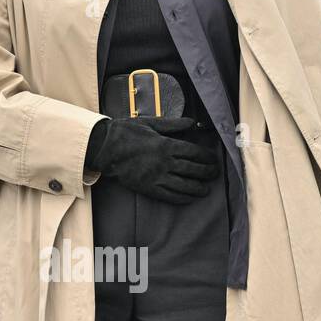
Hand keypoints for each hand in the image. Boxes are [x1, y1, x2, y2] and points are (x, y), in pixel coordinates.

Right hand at [85, 115, 219, 203]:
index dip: (207, 157)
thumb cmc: (127, 132)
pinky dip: (182, 198)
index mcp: (166, 145)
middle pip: (193, 170)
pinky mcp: (148, 188)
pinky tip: (189, 198)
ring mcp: (157, 177)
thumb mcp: (151, 123)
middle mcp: (165, 162)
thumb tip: (192, 121)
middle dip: (207, 173)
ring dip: (198, 189)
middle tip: (215, 174)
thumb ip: (174, 124)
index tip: (214, 160)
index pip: (194, 153)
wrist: (106, 148)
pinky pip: (169, 195)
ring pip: (184, 185)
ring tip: (206, 189)